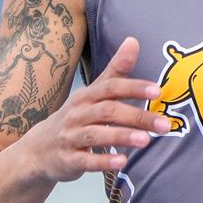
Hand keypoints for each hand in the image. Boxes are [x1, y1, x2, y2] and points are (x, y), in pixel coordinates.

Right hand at [24, 36, 167, 181]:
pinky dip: (103, 161)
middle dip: (137, 117)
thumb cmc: (75, 118)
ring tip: (146, 141)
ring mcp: (70, 137)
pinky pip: (86, 161)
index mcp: (86, 96)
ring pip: (96, 135)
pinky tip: (122, 162)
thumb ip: (115, 71)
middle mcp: (77, 114)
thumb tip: (133, 41)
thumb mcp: (93, 93)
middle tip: (163, 124)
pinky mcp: (68, 160)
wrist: (39, 149)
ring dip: (121, 136)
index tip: (158, 90)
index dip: (133, 87)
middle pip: (108, 111)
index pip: (111, 87)